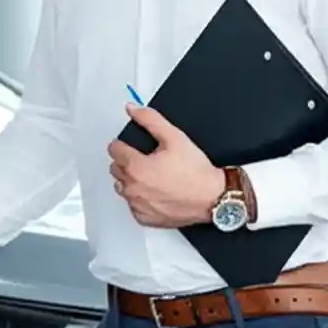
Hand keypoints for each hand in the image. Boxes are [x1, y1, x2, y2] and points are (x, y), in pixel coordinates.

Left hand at [108, 104, 224, 227]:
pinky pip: (133, 205)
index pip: (114, 149)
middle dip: (127, 161)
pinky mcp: (145, 218)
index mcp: (135, 167)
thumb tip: (133, 109)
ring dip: (131, 180)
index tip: (133, 146)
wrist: (214, 198)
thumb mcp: (174, 137)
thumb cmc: (196, 172)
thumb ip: (150, 120)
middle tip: (147, 160)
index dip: (124, 144)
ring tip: (152, 176)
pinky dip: (140, 199)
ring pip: (122, 187)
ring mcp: (137, 205)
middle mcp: (132, 188)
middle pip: (116, 168)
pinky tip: (155, 192)